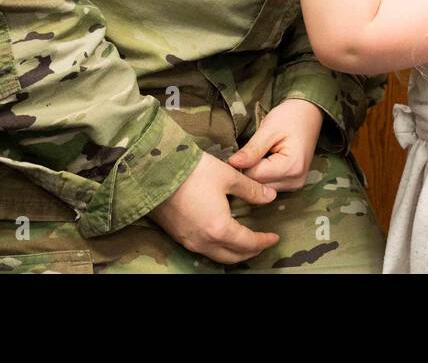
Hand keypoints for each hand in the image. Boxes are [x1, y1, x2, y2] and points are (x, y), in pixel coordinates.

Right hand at [148, 153, 278, 263]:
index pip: (248, 243)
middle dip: (251, 251)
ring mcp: (188, 241)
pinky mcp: (177, 236)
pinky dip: (218, 248)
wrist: (152, 172)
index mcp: (219, 228)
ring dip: (234, 252)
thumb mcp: (228, 176)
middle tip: (262, 242)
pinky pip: (203, 250)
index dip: (263, 241)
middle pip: (233, 256)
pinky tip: (222, 236)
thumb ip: (251, 190)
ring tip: (245, 242)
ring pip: (217, 256)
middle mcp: (203, 241)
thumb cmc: (193, 172)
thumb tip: (271, 196)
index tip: (275, 237)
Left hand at [228, 98, 323, 191]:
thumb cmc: (290, 117)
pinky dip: (262, 175)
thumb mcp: (269, 129)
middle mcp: (295, 180)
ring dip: (255, 174)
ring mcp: (296, 184)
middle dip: (248, 170)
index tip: (236, 153)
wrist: (309, 113)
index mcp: (291, 166)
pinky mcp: (293, 184)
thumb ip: (251, 150)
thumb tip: (231, 164)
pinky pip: (269, 185)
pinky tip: (263, 161)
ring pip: (261, 187)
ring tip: (257, 154)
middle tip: (246, 152)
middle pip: (258, 185)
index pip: (253, 176)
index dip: (241, 165)